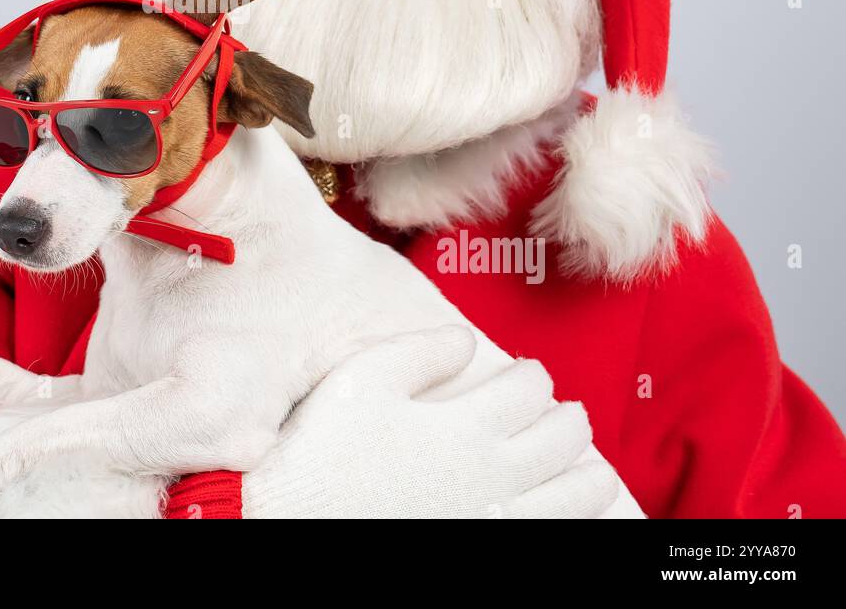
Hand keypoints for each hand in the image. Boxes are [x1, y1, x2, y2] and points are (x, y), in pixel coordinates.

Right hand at [241, 325, 617, 518]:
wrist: (297, 521)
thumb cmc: (325, 448)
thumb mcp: (364, 378)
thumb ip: (421, 352)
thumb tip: (466, 339)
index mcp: (465, 424)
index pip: (529, 389)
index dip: (535, 374)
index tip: (530, 373)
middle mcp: (493, 475)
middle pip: (563, 441)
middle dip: (571, 420)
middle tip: (568, 414)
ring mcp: (494, 522)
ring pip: (574, 498)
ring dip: (590, 477)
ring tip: (593, 470)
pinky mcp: (487, 550)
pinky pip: (554, 537)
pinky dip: (576, 525)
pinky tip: (575, 520)